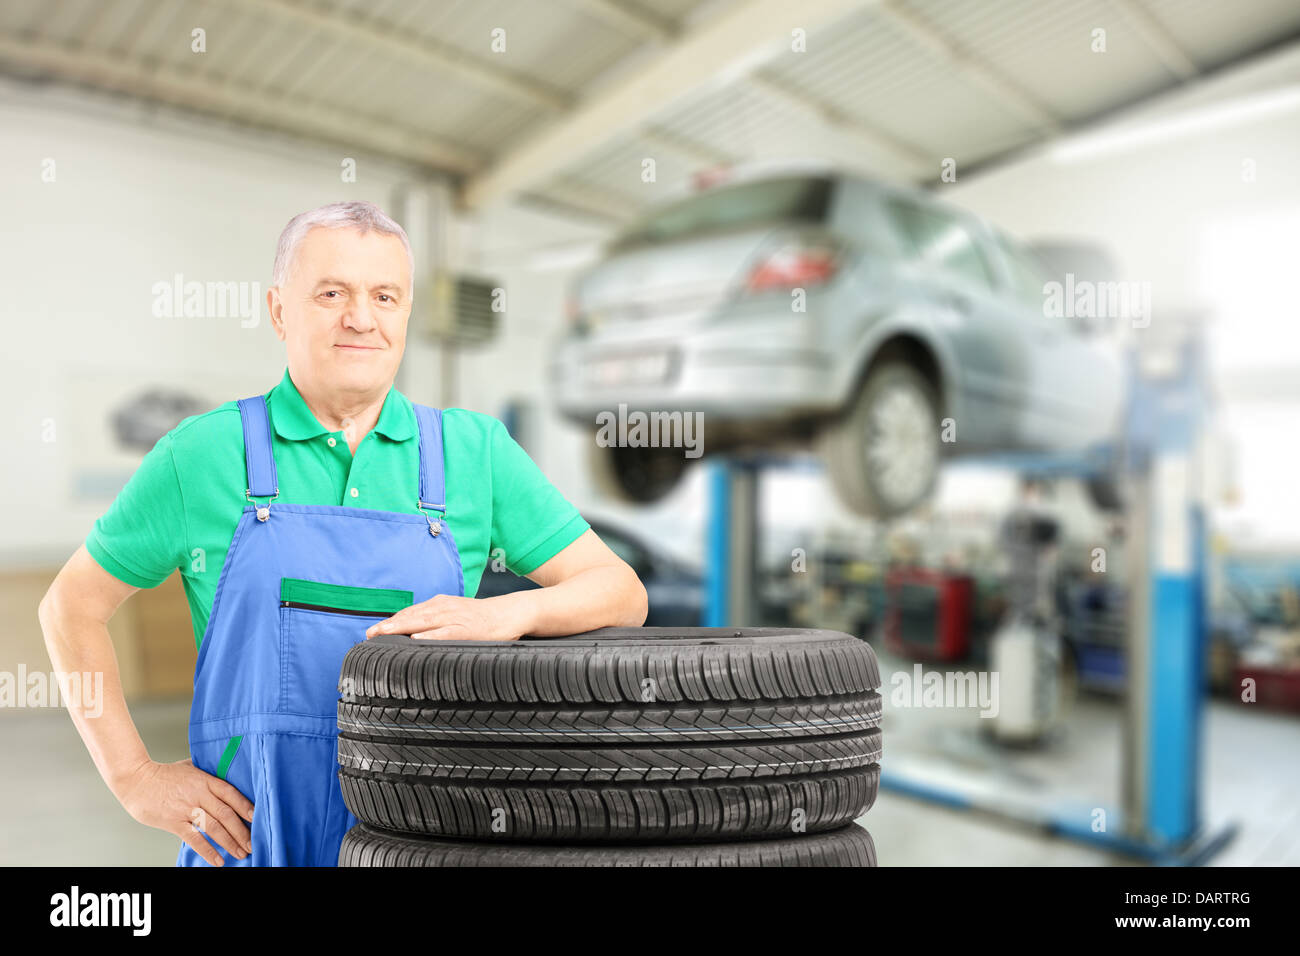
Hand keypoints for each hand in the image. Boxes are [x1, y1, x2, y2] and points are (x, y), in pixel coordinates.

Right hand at [113, 758, 253, 865]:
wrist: (136, 780)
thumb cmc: (163, 773)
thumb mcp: (190, 766)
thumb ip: (207, 772)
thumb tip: (225, 770)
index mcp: (205, 780)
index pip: (231, 794)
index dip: (246, 806)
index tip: (258, 818)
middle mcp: (199, 795)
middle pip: (226, 814)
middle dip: (242, 831)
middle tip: (253, 844)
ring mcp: (186, 809)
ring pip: (214, 827)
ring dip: (230, 842)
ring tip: (241, 853)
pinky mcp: (173, 822)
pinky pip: (194, 838)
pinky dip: (208, 850)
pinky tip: (218, 861)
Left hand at [365, 593, 531, 641]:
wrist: (510, 613)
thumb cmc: (481, 618)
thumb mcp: (455, 615)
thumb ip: (436, 623)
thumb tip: (414, 636)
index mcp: (440, 605)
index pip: (410, 612)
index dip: (390, 622)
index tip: (372, 631)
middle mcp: (444, 608)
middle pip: (411, 615)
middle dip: (388, 625)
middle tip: (369, 634)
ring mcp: (455, 617)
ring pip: (423, 621)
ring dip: (401, 627)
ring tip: (383, 634)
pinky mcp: (467, 628)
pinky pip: (445, 631)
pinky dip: (430, 634)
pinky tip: (417, 638)